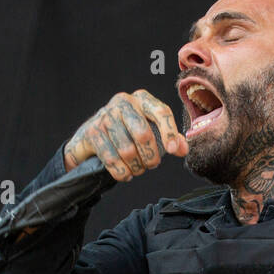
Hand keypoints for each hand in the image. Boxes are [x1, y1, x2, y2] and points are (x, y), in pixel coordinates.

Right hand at [63, 89, 187, 180]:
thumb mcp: (150, 131)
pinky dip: (122, 172)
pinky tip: (126, 174)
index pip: (161, 112)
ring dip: (136, 166)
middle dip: (151, 156)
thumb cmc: (126, 133)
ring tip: (138, 169)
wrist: (90, 137)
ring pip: (127, 150)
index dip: (169, 132)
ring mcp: (105, 116)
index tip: (172, 150)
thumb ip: (170, 138)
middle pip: (143, 134)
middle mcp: (123, 102)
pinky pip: (112, 159)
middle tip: (152, 164)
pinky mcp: (92, 132)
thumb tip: (183, 149)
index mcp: (142, 99)